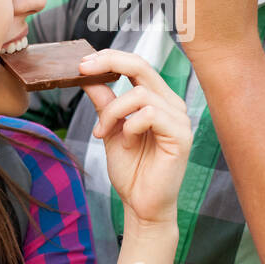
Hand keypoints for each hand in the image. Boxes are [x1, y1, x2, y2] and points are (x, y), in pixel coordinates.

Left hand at [78, 49, 191, 228]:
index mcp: (158, 100)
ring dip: (113, 112)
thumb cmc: (131, 171)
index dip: (110, 58)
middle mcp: (172, 105)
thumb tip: (88, 77)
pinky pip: (150, 114)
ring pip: (140, 94)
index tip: (82, 63)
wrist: (141, 205)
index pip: (138, 65)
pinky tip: (126, 144)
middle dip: (108, 63)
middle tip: (82, 70)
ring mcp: (180, 119)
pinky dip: (130, 127)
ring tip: (105, 133)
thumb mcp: (110, 129)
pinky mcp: (181, 136)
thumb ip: (104, 103)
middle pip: (142, 66)